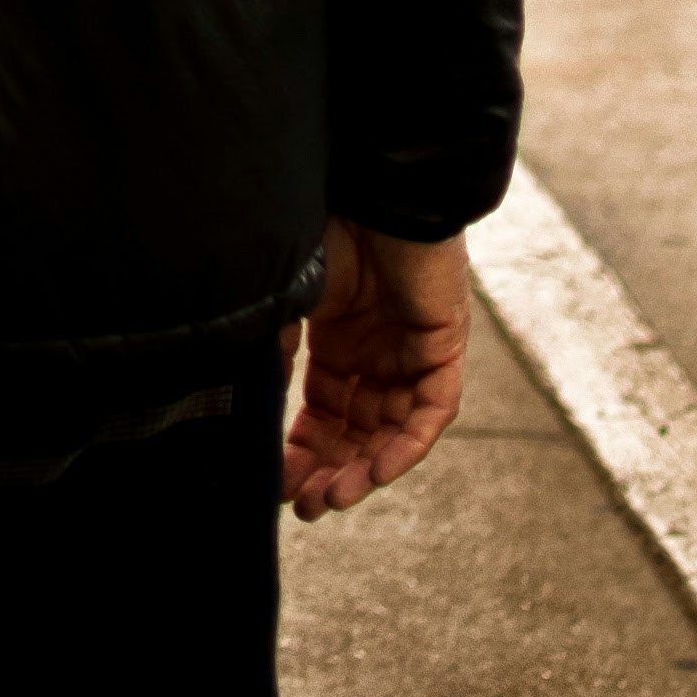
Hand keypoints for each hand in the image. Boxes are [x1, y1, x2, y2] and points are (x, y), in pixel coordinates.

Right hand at [280, 218, 470, 519]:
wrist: (374, 189)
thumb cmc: (327, 230)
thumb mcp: (291, 302)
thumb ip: (277, 356)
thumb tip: (252, 413)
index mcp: (338, 343)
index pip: (323, 415)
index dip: (301, 452)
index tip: (276, 486)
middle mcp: (377, 356)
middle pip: (356, 433)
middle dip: (329, 473)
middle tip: (303, 507)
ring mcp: (411, 354)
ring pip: (392, 433)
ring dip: (365, 471)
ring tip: (332, 500)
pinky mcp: (443, 349)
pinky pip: (431, 413)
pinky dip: (406, 446)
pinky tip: (377, 471)